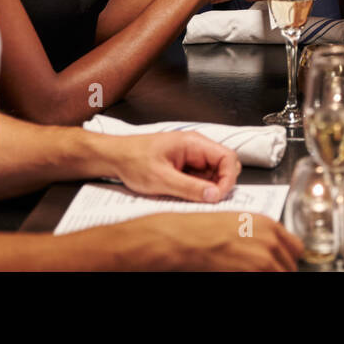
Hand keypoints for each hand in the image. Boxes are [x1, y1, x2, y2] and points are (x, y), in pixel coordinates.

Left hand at [107, 130, 240, 201]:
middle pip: (225, 166)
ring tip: (190, 198)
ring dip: (208, 189)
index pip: (227, 157)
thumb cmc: (133, 160)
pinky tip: (184, 195)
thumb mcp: (161, 179)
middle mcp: (196, 147)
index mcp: (194, 143)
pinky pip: (201, 178)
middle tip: (207, 200)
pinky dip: (198, 189)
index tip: (217, 197)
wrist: (115, 157)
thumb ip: (190, 188)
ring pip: (214, 174)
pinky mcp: (185, 166)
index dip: (228, 179)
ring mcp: (191, 157)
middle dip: (221, 185)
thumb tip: (214, 195)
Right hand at [119, 212, 303, 270]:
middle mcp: (271, 240)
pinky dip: (261, 279)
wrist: (185, 238)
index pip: (296, 248)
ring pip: (282, 275)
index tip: (281, 265)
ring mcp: (264, 259)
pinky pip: (267, 280)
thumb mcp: (239, 223)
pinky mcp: (254, 272)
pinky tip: (240, 273)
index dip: (288, 259)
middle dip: (280, 271)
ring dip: (271, 276)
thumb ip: (261, 236)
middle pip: (291, 266)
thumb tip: (271, 250)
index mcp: (269, 224)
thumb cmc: (204, 229)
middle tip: (264, 272)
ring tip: (248, 272)